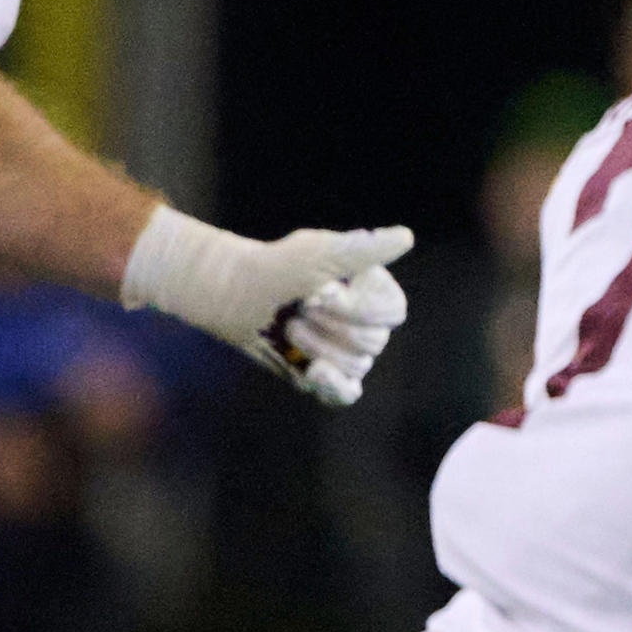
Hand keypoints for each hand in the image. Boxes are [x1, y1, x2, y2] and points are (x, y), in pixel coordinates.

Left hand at [124, 211, 414, 408]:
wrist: (226, 293)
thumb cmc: (270, 267)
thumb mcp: (316, 254)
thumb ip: (363, 249)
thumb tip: (406, 237)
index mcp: (370, 289)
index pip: (393, 313)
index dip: (361, 311)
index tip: (322, 295)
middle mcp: (363, 320)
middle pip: (374, 342)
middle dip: (331, 328)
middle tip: (298, 308)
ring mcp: (344, 350)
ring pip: (357, 366)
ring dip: (318, 348)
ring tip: (288, 328)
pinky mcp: (324, 375)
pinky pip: (346, 393)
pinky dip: (332, 386)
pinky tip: (312, 371)